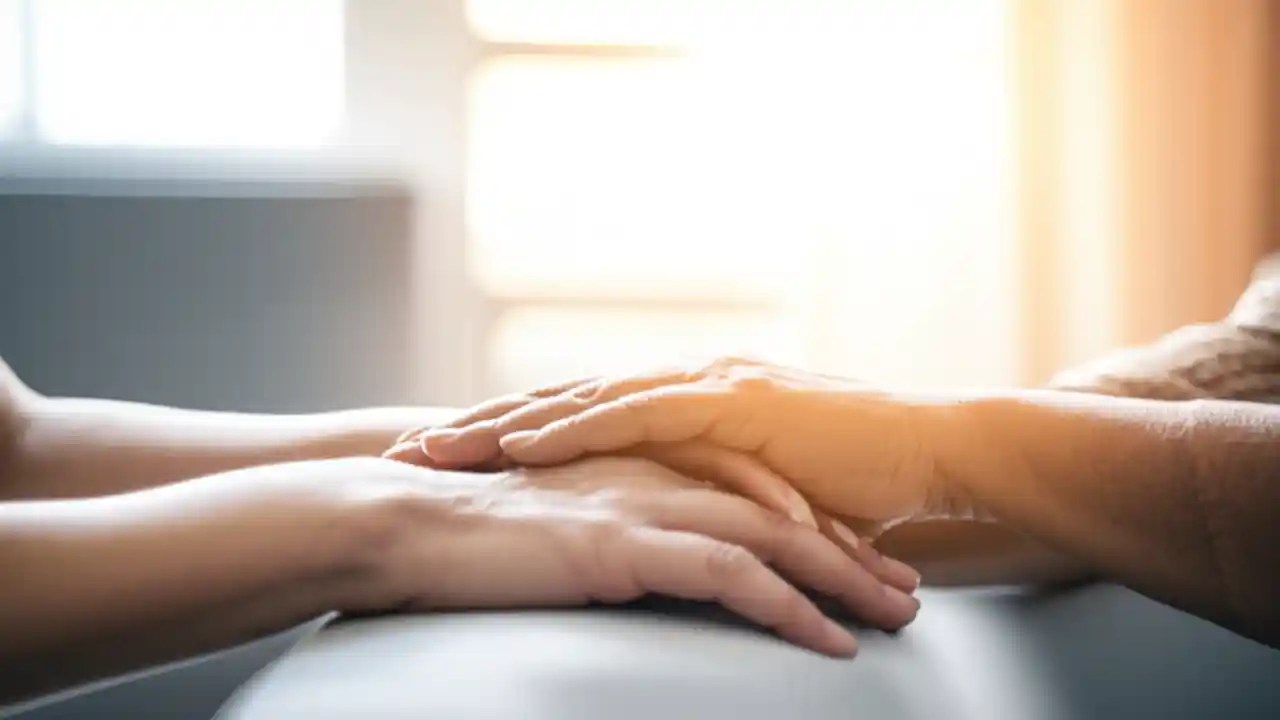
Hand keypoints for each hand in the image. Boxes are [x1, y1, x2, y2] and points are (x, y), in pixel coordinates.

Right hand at [352, 456, 921, 655]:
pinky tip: (828, 642)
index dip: (813, 531)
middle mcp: (659, 474)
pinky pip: (729, 574)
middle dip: (851, 552)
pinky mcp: (626, 541)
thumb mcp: (565, 523)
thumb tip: (646, 557)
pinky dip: (788, 607)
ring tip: (897, 616)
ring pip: (772, 536)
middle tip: (908, 590)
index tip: (863, 566)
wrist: (408, 515)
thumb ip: (616, 527)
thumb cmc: (476, 531)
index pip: (752, 495)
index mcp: (648, 465)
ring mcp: (645, 503)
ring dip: (842, 578)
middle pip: (780, 510)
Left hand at [401, 359, 954, 531]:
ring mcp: (707, 387)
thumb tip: (667, 539)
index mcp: (686, 406)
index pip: (582, 420)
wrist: (934, 455)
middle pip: (562, 404)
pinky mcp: (733, 404)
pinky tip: (521, 444)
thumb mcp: (756, 498)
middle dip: (481, 428)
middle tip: (407, 451)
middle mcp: (685, 386)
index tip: (447, 465)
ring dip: (506, 424)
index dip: (512, 440)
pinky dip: (576, 428)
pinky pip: (638, 416)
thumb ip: (706, 503)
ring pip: (582, 401)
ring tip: (436, 446)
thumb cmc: (853, 486)